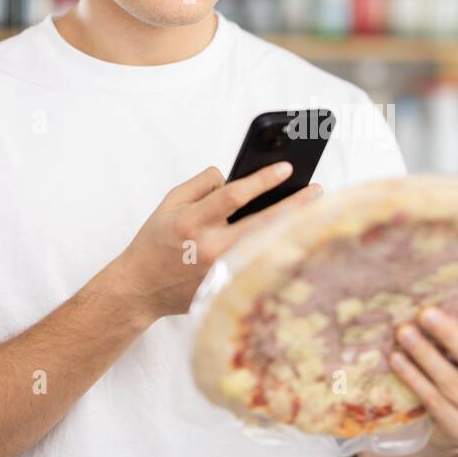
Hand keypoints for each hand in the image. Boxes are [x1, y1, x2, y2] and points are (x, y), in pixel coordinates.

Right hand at [108, 162, 322, 326]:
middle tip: (317, 190)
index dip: (263, 180)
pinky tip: (294, 239)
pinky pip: (257, 264)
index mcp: (192, 221)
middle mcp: (210, 247)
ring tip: (314, 212)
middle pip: (262, 223)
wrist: (141, 288)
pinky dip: (276, 250)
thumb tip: (232, 175)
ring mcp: (221, 272)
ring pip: (266, 245)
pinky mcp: (226, 288)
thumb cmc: (156, 241)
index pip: (235, 195)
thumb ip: (200, 184)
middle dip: (294, 205)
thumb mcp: (169, 202)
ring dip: (292, 227)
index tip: (287, 168)